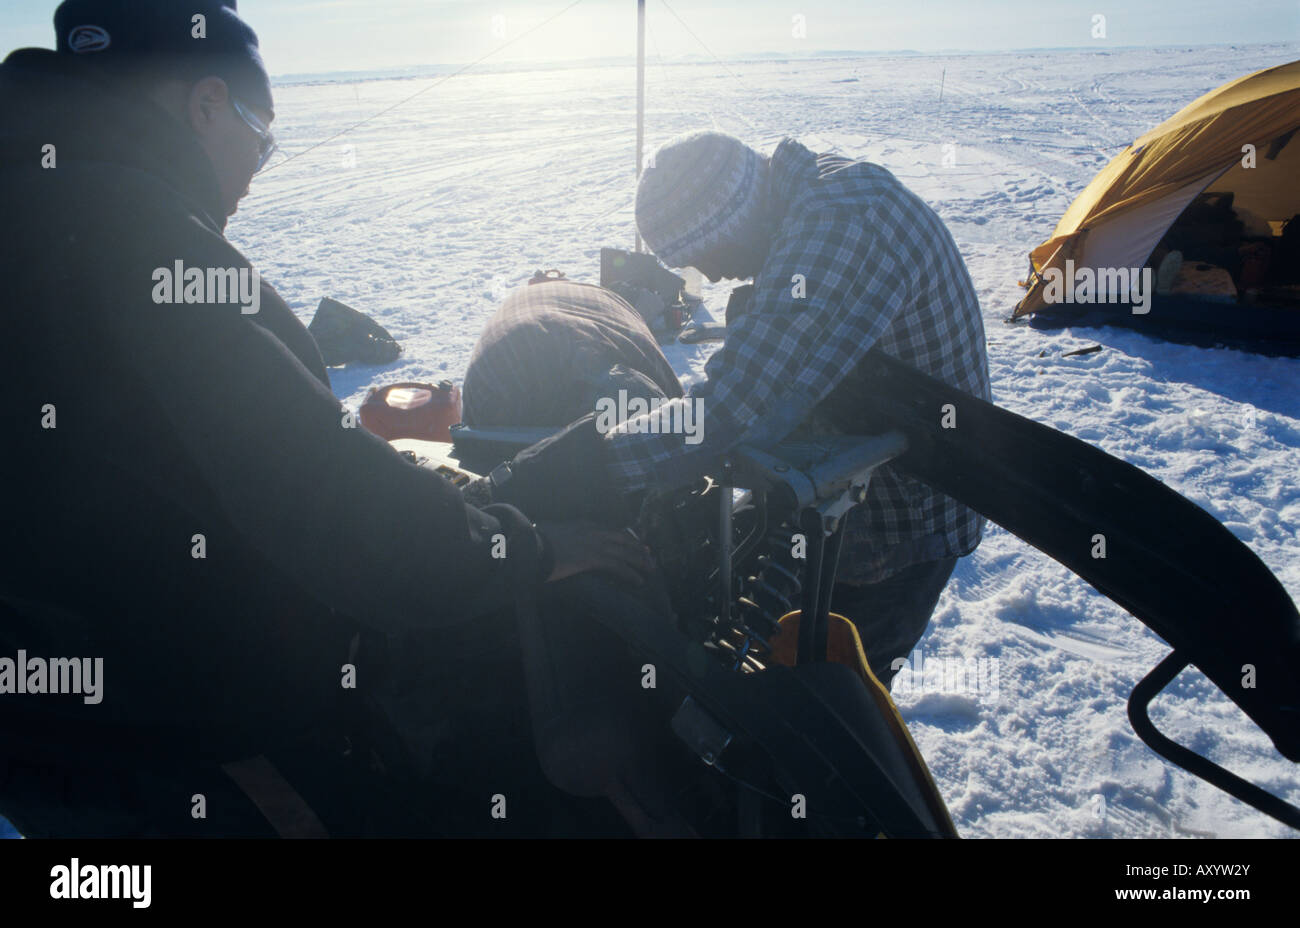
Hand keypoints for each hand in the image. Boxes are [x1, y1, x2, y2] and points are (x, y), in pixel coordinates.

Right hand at [536, 522, 653, 584]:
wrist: (530, 546)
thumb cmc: (535, 541)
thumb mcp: (550, 532)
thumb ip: (559, 535)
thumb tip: (556, 539)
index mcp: (583, 524)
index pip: (610, 529)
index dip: (624, 536)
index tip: (633, 541)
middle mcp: (592, 531)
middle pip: (622, 538)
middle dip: (637, 547)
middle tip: (648, 554)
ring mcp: (594, 544)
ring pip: (625, 552)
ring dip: (640, 561)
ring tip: (651, 569)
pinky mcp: (593, 558)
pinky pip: (618, 566)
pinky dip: (630, 573)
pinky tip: (639, 580)